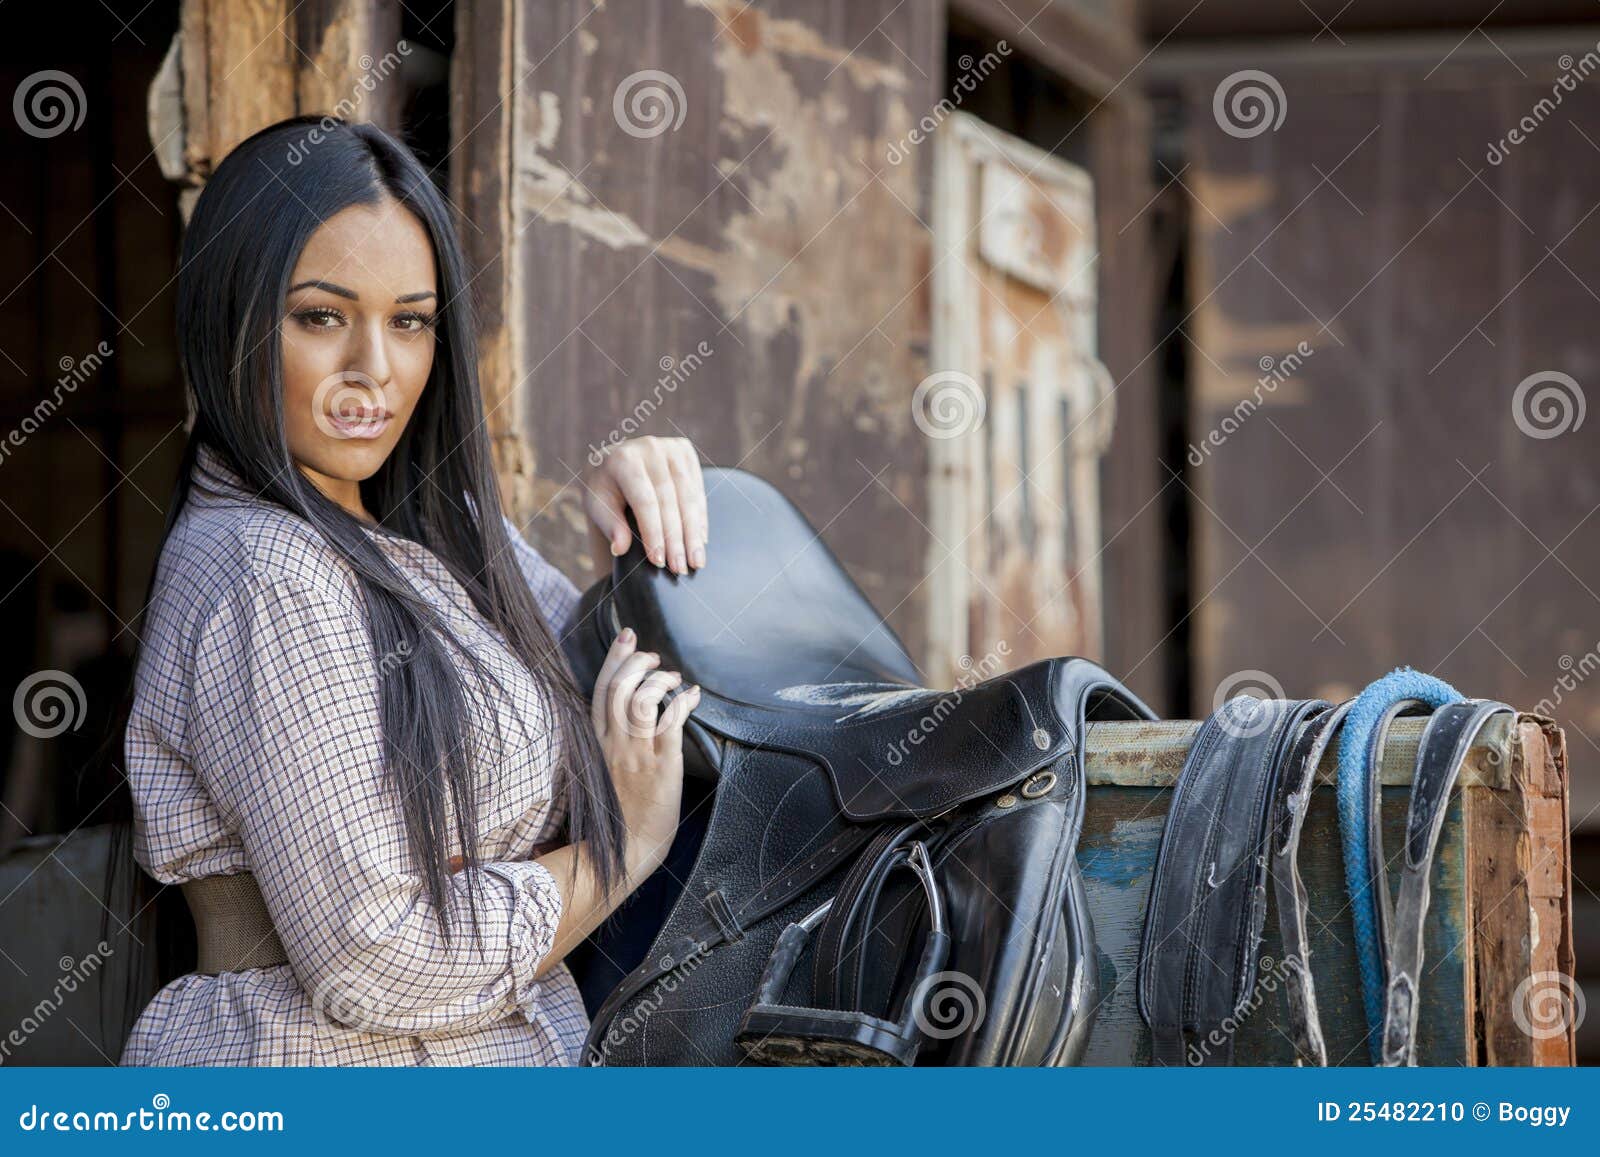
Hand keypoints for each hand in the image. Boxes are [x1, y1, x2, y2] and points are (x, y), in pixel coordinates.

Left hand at [583, 436, 707, 574]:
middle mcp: (650, 448)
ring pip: (688, 497)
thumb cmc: (605, 489)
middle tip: (680, 568)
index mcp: (624, 459)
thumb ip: (610, 525)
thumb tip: (619, 548)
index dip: (654, 533)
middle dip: (676, 539)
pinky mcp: (686, 453)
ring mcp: (671, 448)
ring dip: (693, 533)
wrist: (615, 461)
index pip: (645, 501)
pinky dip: (699, 519)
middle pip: (670, 501)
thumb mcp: (598, 506)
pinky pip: (697, 492)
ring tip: (695, 562)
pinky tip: (700, 542)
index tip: (658, 561)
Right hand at [590, 626, 700, 878]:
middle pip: (619, 687)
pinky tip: (692, 696)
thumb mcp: (602, 770)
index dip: (614, 659)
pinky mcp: (660, 766)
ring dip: (661, 680)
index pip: (600, 691)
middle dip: (638, 661)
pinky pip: (669, 723)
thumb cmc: (619, 812)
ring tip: (674, 678)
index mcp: (596, 744)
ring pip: (641, 699)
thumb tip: (620, 714)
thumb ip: (607, 742)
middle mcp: (613, 744)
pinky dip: (683, 702)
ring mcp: (636, 755)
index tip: (627, 636)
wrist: (628, 849)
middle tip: (654, 656)